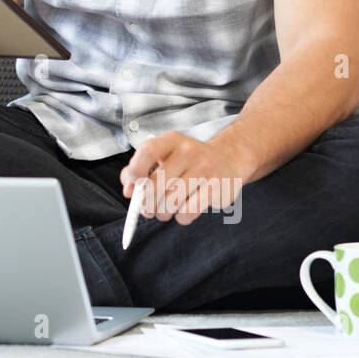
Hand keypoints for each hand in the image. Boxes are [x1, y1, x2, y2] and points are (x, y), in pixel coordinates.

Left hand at [119, 131, 247, 224]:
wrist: (229, 159)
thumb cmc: (188, 161)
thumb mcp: (166, 155)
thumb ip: (142, 168)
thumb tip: (129, 191)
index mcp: (172, 140)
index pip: (148, 151)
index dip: (135, 170)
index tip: (133, 186)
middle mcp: (189, 151)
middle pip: (155, 185)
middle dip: (146, 203)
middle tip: (146, 209)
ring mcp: (204, 169)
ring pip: (170, 203)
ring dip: (162, 213)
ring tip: (164, 211)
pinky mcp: (216, 189)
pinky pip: (187, 212)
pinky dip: (180, 217)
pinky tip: (183, 210)